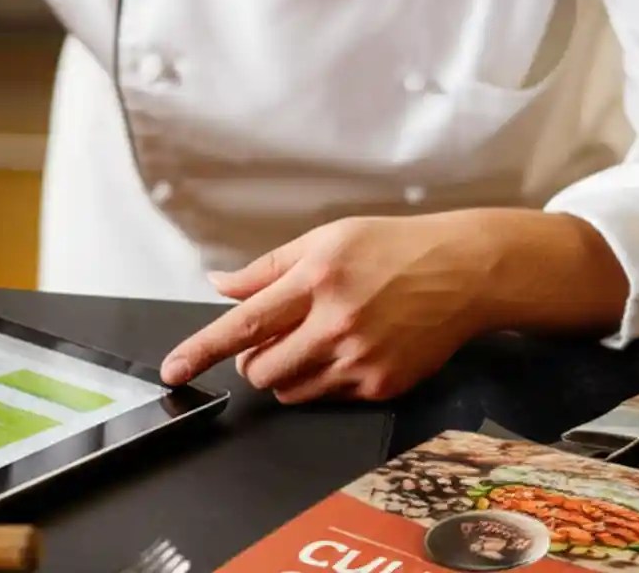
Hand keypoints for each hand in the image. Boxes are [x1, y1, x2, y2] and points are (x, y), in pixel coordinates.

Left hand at [159, 214, 498, 402]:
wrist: (466, 272)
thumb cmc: (393, 248)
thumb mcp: (326, 240)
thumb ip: (267, 268)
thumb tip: (219, 284)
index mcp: (316, 279)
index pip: (244, 323)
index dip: (202, 349)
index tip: (173, 370)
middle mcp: (336, 322)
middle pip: (260, 370)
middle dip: (256, 359)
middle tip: (278, 336)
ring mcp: (360, 359)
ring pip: (289, 389)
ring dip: (288, 371)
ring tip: (318, 339)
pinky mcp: (381, 385)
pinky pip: (327, 397)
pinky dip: (326, 379)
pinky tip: (354, 348)